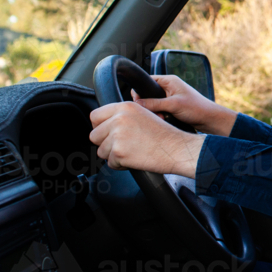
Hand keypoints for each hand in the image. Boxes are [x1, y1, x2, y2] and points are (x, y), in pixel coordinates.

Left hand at [89, 101, 206, 176]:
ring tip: (131, 151)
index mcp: (125, 107)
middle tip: (121, 145)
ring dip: (113, 155)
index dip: (99, 127)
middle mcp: (119, 119)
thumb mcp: (144, 114)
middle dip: (105, 143)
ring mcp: (117, 135)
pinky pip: (110, 163)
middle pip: (94, 135)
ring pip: (101, 151)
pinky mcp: (119, 152)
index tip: (106, 133)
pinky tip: (134, 158)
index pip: (95, 116)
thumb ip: (123, 116)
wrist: (176, 148)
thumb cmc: (165, 135)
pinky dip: (120, 165)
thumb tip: (106, 125)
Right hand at [131, 75, 239, 136]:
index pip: (148, 81)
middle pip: (149, 94)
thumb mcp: (173, 105)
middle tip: (154, 113)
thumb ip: (154, 103)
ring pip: (154, 104)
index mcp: (169, 81)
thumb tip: (137, 103)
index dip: (141, 91)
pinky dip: (161, 115)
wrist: (209, 119)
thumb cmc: (196, 108)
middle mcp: (169, 87)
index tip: (138, 102)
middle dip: (149, 105)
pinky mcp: (173, 106)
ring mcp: (171, 97)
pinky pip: (160, 109)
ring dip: (155, 112)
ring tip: (162, 117)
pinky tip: (165, 120)